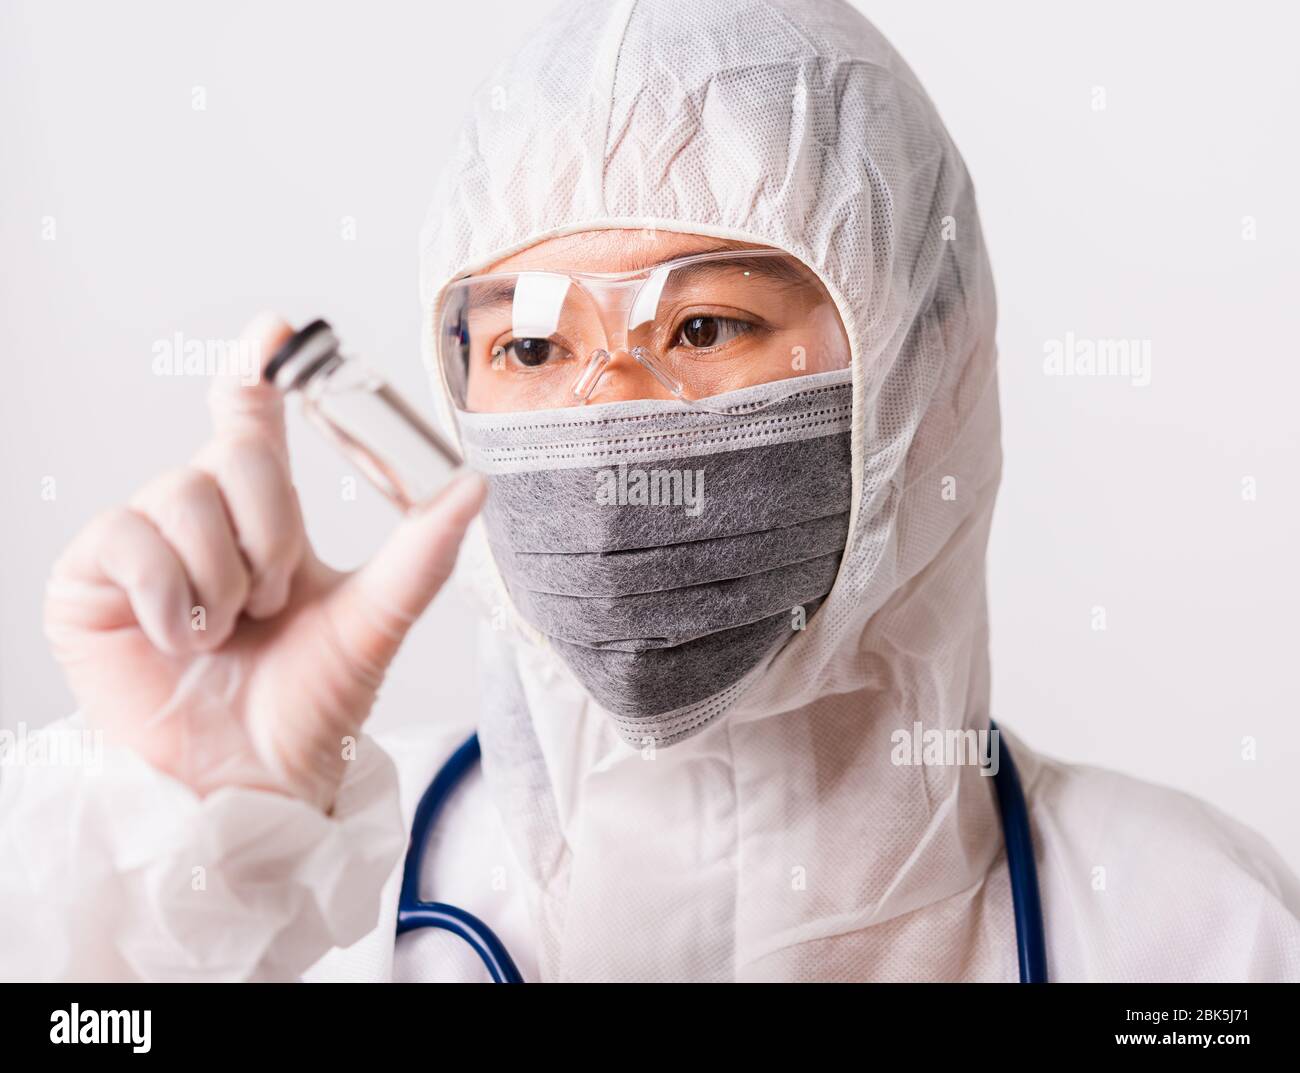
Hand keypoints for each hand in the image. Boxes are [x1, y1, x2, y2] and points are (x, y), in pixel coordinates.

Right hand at [43, 313, 485, 811]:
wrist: (249, 782)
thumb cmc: (306, 709)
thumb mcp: (372, 620)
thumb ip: (419, 551)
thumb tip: (472, 484)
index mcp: (260, 519)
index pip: (250, 421)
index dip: (258, 369)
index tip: (278, 327)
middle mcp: (199, 519)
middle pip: (233, 454)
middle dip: (272, 532)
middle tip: (272, 603)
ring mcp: (141, 545)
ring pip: (182, 494)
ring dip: (223, 578)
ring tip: (226, 632)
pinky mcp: (89, 579)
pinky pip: (127, 539)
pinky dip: (169, 595)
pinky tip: (179, 639)